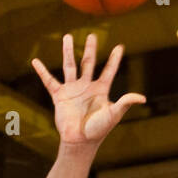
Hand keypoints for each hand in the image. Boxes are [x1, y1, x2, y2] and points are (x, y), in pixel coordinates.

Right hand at [32, 34, 144, 148]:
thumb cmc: (98, 130)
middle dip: (90, 49)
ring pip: (70, 66)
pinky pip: (49, 81)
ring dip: (68, 51)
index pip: (109, 71)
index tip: (120, 46)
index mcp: (101, 90)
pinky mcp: (59, 96)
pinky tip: (35, 62)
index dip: (114, 59)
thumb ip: (125, 103)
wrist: (79, 141)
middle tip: (92, 35)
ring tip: (67, 37)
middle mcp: (86, 87)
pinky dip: (42, 71)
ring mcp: (72, 90)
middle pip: (88, 63)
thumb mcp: (113, 114)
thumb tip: (142, 98)